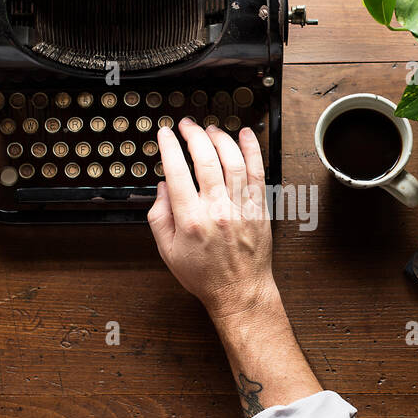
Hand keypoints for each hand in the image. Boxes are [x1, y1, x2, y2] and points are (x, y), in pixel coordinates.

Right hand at [147, 119, 275, 320]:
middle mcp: (217, 210)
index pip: (177, 172)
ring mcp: (241, 207)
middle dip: (193, 135)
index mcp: (190, 219)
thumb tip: (163, 187)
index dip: (169, 147)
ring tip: (210, 129)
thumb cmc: (204, 275)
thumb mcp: (167, 251)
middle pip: (205, 159)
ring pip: (232, 160)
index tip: (165, 133)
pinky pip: (258, 171)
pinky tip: (245, 134)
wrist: (239, 291)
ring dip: (220, 138)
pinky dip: (252, 149)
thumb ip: (159, 217)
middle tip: (186, 125)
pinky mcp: (259, 208)